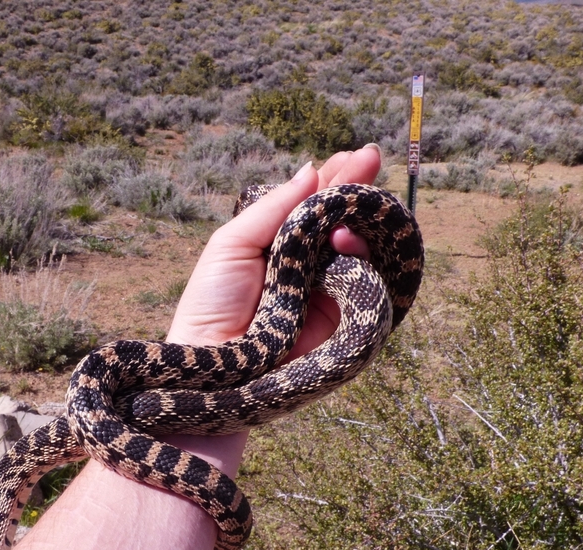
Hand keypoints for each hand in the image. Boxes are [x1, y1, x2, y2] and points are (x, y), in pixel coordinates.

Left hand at [166, 145, 381, 362]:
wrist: (215, 361)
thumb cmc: (213, 302)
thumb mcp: (233, 244)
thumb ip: (272, 209)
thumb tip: (310, 170)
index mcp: (280, 246)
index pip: (315, 207)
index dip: (335, 180)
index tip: (354, 154)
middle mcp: (309, 266)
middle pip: (344, 222)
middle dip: (357, 190)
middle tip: (369, 159)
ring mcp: (328, 292)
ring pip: (359, 248)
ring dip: (357, 222)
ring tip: (345, 215)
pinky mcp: (343, 320)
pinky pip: (365, 283)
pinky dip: (361, 259)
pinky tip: (347, 240)